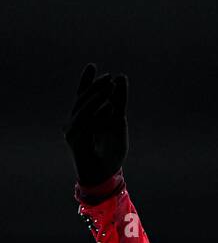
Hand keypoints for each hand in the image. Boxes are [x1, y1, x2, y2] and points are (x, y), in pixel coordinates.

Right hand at [63, 62, 128, 185]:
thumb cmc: (112, 153)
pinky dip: (95, 113)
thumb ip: (119, 102)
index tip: (92, 66)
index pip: (83, 95)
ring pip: (83, 108)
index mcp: (84, 117)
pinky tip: (107, 107)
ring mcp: (71, 130)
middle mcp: (75, 121)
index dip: (86, 81)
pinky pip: (84, 122)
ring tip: (109, 86)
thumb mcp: (119, 122)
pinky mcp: (73, 139)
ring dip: (97, 96)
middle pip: (83, 98)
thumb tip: (120, 78)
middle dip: (96, 86)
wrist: (105, 177)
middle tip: (109, 78)